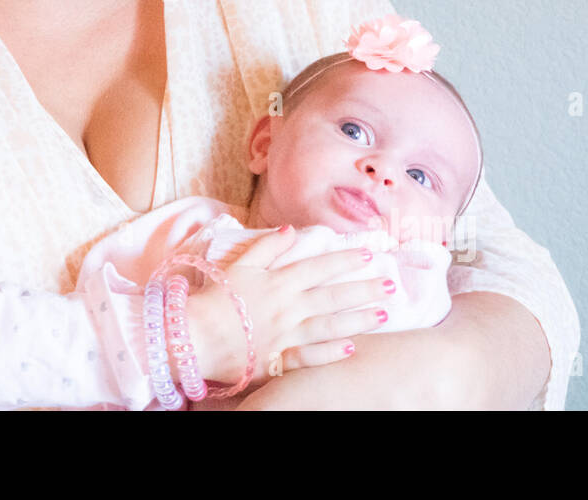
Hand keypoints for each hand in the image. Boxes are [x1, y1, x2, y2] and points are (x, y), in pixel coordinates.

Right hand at [186, 225, 390, 386]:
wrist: (195, 334)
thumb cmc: (215, 297)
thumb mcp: (240, 264)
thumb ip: (267, 246)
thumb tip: (291, 230)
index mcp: (279, 281)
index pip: (319, 267)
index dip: (346, 259)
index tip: (370, 254)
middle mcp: (288, 307)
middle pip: (332, 296)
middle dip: (364, 290)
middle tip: (392, 286)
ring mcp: (285, 335)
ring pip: (328, 325)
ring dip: (357, 319)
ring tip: (382, 314)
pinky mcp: (278, 359)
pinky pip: (308, 357)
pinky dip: (329, 353)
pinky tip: (350, 348)